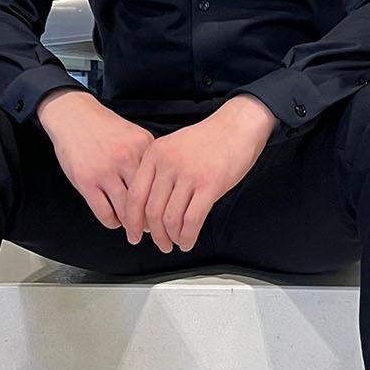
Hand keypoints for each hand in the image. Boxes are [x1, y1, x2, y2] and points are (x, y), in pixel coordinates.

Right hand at [38, 90, 155, 230]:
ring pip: (127, 211)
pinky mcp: (86, 181)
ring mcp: (105, 171)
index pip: (162, 184)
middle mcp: (126, 158)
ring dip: (132, 226)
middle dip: (152, 221)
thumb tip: (164, 187)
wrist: (74, 115)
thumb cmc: (104, 128)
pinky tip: (114, 220)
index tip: (166, 214)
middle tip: (153, 229)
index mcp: (143, 147)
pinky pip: (105, 213)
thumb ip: (149, 158)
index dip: (166, 204)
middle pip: (147, 201)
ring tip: (133, 229)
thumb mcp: (135, 135)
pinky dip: (112, 222)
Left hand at [123, 95, 277, 252]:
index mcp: (155, 154)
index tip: (133, 233)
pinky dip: (188, 236)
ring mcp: (189, 174)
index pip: (135, 195)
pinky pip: (192, 220)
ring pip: (170, 219)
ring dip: (171, 237)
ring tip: (176, 243)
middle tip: (160, 243)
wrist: (237, 125)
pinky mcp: (210, 185)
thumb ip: (158, 171)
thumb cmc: (209, 138)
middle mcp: (168, 164)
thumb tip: (148, 207)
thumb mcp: (173, 147)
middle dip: (154, 235)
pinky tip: (189, 241)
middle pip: (151, 211)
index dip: (132, 220)